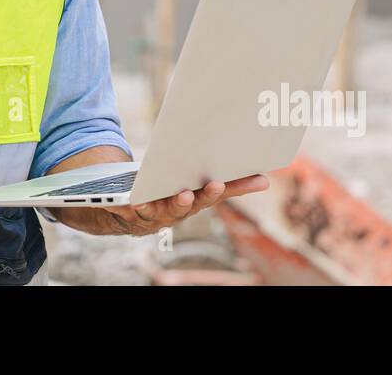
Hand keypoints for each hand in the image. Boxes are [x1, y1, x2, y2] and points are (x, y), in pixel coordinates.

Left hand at [100, 174, 268, 235]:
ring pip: (166, 210)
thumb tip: (265, 178)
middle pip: (194, 204)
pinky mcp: (131, 212)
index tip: (246, 180)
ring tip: (183, 194)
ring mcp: (155, 214)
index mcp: (195, 201)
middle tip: (215, 184)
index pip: (218, 193)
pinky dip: (134, 204)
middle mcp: (178, 211)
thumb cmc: (166, 191)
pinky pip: (131, 209)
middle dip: (205, 195)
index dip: (232, 188)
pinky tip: (136, 199)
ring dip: (176, 203)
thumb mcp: (193, 182)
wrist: (126, 210)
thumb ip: (221, 180)